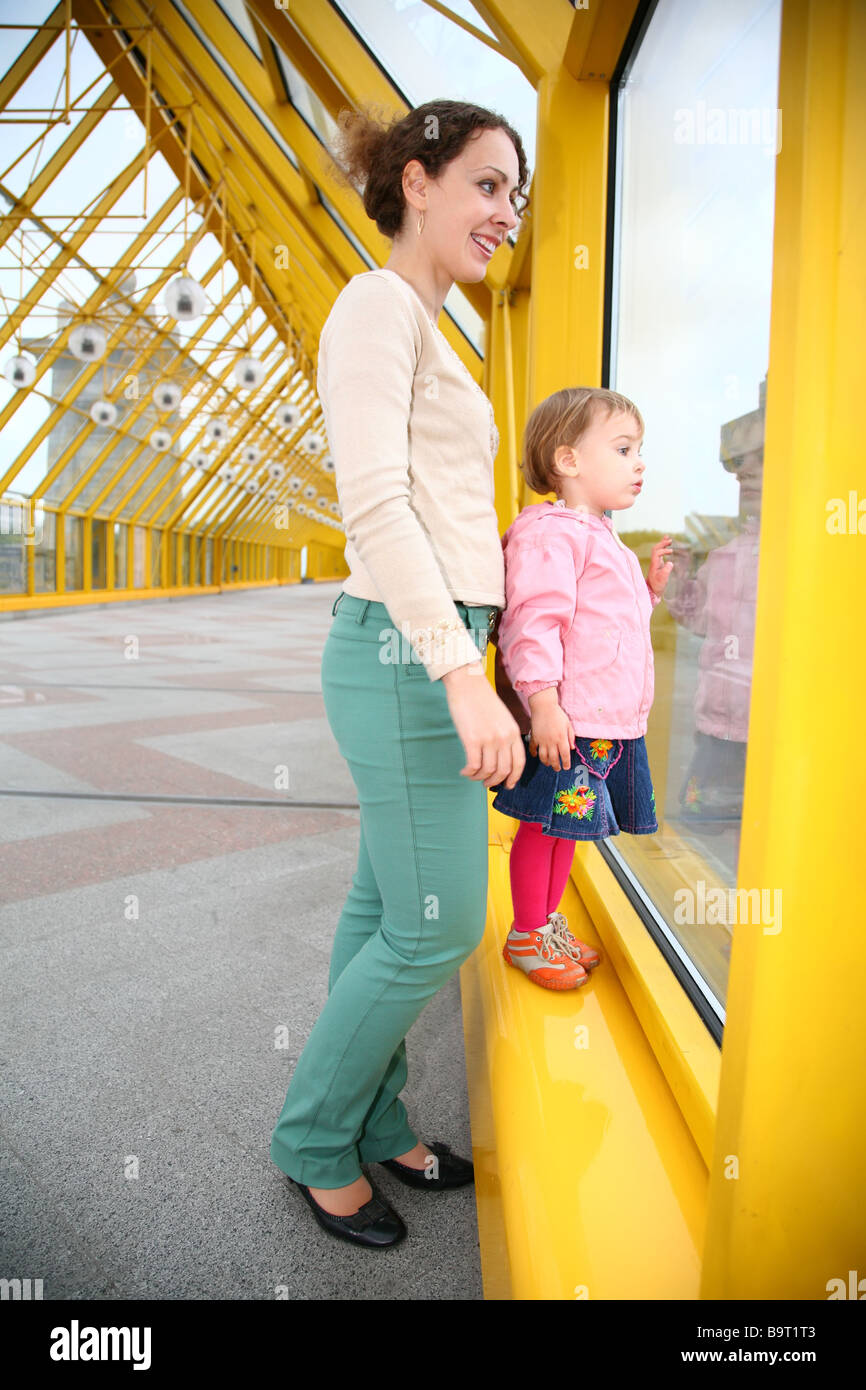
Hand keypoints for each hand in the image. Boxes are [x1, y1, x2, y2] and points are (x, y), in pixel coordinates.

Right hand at [441, 662, 525, 789]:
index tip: (508, 784)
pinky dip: (469, 773)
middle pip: (504, 770)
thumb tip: (500, 756)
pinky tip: (464, 771)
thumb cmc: (482, 699)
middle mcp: (504, 738)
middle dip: (495, 781)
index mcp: (514, 732)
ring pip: (488, 771)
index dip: (514, 777)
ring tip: (473, 776)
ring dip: (480, 778)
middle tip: (486, 783)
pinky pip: (473, 766)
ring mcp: (489, 739)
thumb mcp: (502, 717)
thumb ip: (505, 735)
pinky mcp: (472, 740)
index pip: (519, 762)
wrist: (468, 684)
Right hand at [528, 689, 574, 771]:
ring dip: (546, 762)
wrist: (544, 706)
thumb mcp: (568, 724)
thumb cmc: (557, 714)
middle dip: (556, 766)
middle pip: (554, 759)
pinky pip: (533, 748)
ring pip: (543, 757)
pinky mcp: (534, 737)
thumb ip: (571, 736)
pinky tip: (536, 755)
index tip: (566, 767)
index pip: (565, 755)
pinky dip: (534, 753)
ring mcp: (542, 740)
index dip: (566, 763)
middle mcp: (552, 741)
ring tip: (548, 764)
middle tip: (557, 769)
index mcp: (561, 738)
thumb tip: (573, 748)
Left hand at [648, 535, 674, 595]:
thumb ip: (666, 570)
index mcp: (654, 564)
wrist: (653, 590)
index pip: (657, 553)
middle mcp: (654, 561)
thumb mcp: (663, 579)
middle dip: (662, 543)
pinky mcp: (658, 563)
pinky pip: (660, 553)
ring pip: (657, 550)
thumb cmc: (658, 585)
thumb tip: (670, 563)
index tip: (671, 552)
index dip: (664, 550)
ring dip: (662, 543)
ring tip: (668, 538)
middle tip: (670, 541)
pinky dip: (663, 547)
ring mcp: (656, 562)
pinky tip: (667, 544)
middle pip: (656, 549)